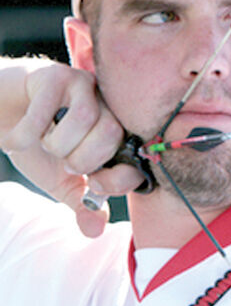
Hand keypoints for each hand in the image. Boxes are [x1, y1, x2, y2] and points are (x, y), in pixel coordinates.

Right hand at [0, 58, 142, 235]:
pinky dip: (28, 132)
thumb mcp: (60, 181)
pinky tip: (20, 136)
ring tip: (43, 143)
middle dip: (82, 160)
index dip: (118, 178)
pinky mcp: (55, 74)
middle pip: (112, 134)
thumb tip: (95, 231)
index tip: (92, 185)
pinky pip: (47, 109)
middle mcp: (106, 104)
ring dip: (57, 144)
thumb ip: (81, 203)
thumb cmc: (37, 145)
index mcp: (114, 130)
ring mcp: (82, 85)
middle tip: (63, 161)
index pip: (135, 153)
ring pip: (85, 119)